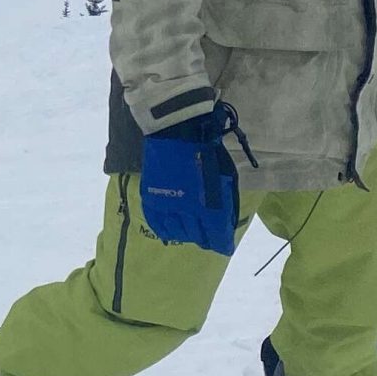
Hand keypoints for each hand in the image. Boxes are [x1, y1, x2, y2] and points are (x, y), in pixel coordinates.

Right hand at [137, 107, 245, 254]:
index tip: (225, 246)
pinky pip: (158, 223)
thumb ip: (224, 200)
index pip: (217, 236)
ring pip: (178, 232)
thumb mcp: (224, 176)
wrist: (175, 129)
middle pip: (198, 236)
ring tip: (192, 233)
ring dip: (187, 234)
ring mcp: (167, 205)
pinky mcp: (151, 198)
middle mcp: (187, 211)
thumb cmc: (207, 149)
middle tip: (210, 239)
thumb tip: (224, 218)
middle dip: (206, 239)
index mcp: (209, 205)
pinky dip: (165, 230)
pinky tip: (171, 231)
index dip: (222, 244)